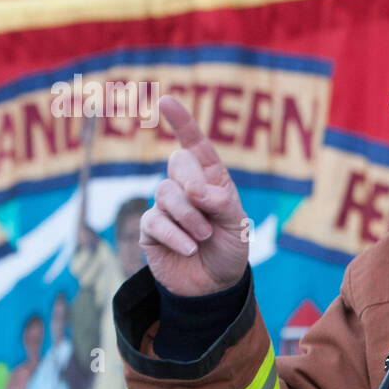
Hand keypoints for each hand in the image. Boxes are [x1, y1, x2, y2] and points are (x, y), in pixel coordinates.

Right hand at [140, 95, 250, 296]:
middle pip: (177, 164)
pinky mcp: (149, 229)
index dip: (182, 122)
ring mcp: (165, 207)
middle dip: (194, 185)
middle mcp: (185, 188)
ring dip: (189, 217)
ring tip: (203, 237)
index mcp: (210, 180)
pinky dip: (175, 234)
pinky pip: (154, 220)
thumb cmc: (229, 250)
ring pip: (166, 193)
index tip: (166, 101)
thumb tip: (195, 191)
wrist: (215, 286)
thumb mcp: (238, 225)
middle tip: (209, 209)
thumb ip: (221, 203)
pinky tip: (189, 248)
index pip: (195, 145)